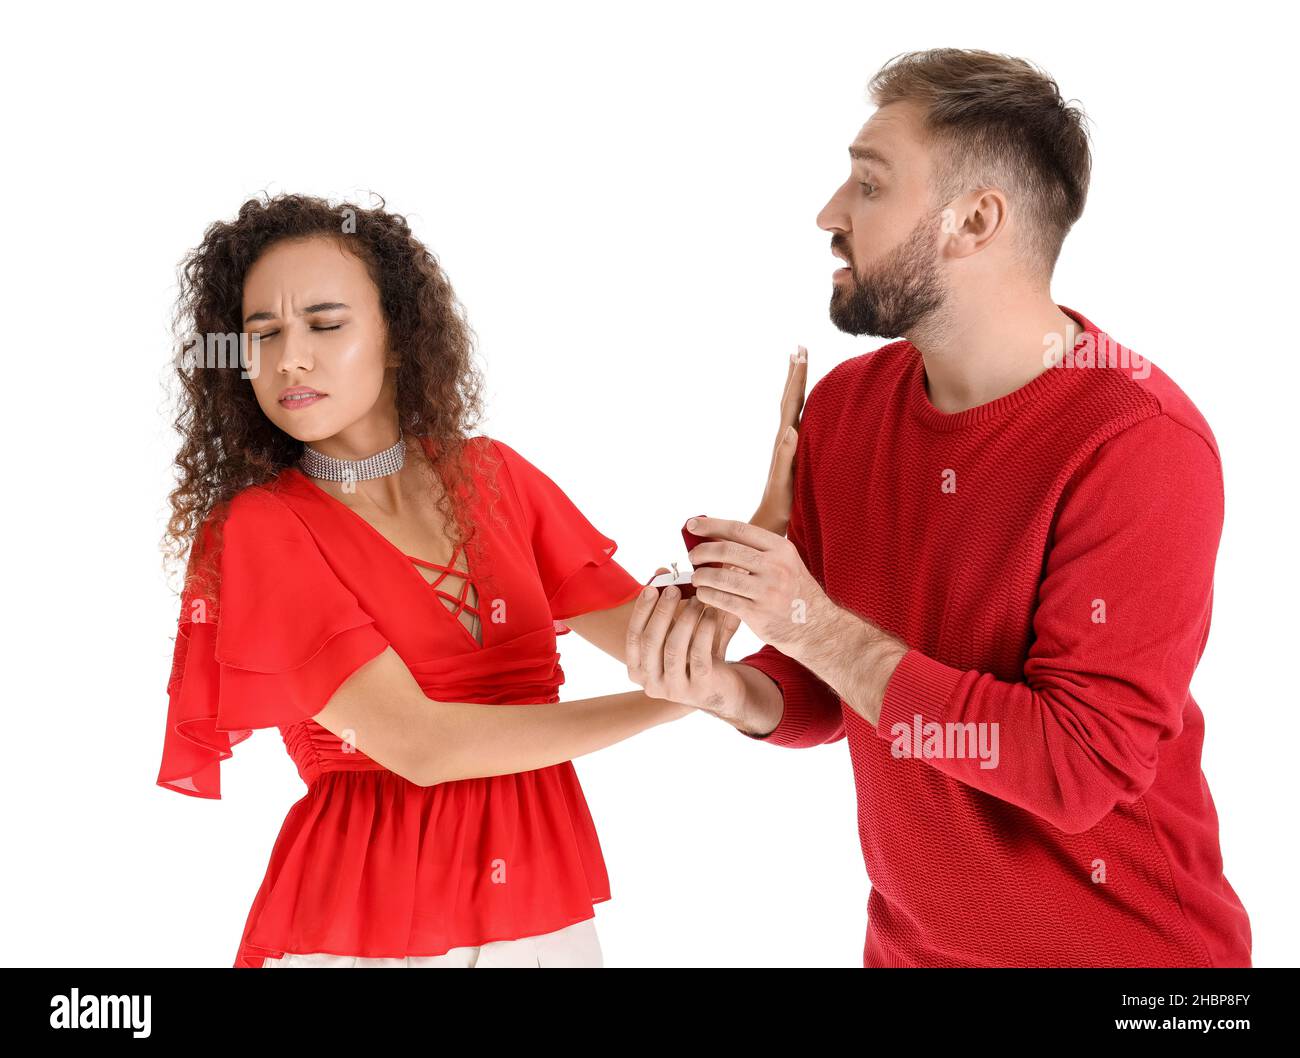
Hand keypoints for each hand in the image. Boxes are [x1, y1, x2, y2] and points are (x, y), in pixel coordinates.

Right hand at [626, 584, 747, 724]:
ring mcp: (673, 690)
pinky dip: (704, 630)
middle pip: (650, 641)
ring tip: (698, 599)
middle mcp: (650, 684)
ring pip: (673, 648)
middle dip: (662, 611)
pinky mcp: (698, 690)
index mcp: (637, 670)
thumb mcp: (679, 631)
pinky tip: (712, 613)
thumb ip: (667, 605)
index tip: (652, 587)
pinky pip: (698, 655)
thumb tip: (661, 570)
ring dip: (685, 618)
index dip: (641, 610)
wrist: (725, 688)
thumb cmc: (695, 655)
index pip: (633, 637)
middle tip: (675, 588)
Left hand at [686, 515, 835, 658]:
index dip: (711, 525)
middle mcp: (775, 567)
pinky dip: (707, 595)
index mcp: (781, 549)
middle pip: (726, 551)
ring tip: (696, 577)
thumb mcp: (785, 563)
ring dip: (701, 576)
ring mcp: (767, 591)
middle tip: (692, 556)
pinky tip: (703, 594)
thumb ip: (757, 551)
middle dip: (702, 551)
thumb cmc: (794, 591)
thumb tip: (716, 538)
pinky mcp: (758, 614)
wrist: (816, 627)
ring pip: (721, 577)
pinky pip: (723, 600)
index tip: (692, 524)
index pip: (739, 529)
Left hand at [750, 346, 807, 536]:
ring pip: (792, 406)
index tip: (801, 354)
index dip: (797, 378)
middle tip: (799, 348)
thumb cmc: (780, 504)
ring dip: (796, 384)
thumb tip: (790, 430)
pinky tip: (805, 402)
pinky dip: (802, 404)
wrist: (771, 519)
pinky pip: (798, 419)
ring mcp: (788, 443)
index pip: (791, 402)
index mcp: (785, 439)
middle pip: (789, 397)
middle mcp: (784, 437)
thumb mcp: (783, 482)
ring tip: (798, 363)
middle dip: (795, 372)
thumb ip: (785, 458)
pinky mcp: (793, 451)